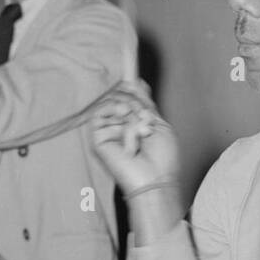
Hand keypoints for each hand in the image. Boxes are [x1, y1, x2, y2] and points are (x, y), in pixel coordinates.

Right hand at [88, 80, 180, 194]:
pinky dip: (118, 117)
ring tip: (141, 129)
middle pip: (119, 95)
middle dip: (136, 102)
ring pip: (111, 102)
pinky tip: (127, 126)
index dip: (131, 88)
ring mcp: (106, 131)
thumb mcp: (158, 122)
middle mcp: (117, 124)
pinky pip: (101, 114)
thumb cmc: (162, 157)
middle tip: (146, 119)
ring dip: (131, 111)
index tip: (136, 83)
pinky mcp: (97, 138)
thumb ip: (144, 102)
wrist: (155, 179)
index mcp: (132, 121)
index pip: (126, 95)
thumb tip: (136, 80)